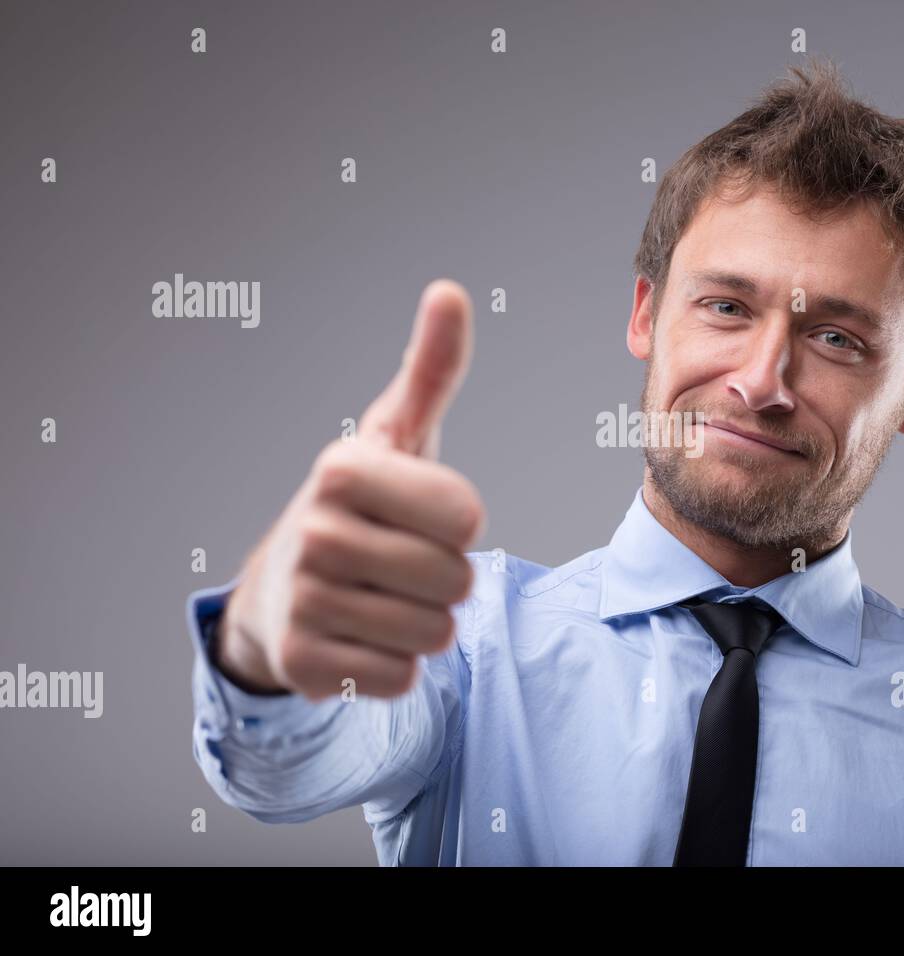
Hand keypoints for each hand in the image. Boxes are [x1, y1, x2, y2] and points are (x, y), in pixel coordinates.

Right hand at [217, 280, 483, 700]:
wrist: (282, 589)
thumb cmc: (363, 504)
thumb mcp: (398, 434)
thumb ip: (432, 369)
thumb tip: (451, 291)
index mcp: (342, 468)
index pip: (467, 517)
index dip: (458, 523)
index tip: (418, 514)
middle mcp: (315, 531)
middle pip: (458, 580)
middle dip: (446, 578)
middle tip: (401, 563)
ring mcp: (303, 602)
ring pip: (436, 634)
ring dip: (424, 623)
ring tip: (381, 598)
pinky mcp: (303, 666)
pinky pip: (404, 679)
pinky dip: (397, 665)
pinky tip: (361, 637)